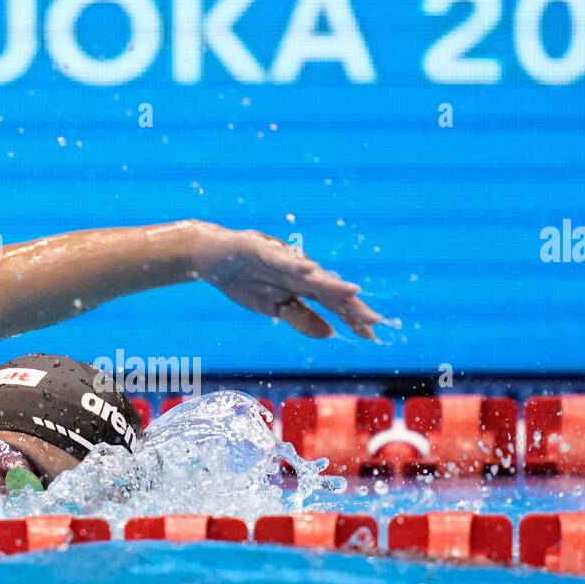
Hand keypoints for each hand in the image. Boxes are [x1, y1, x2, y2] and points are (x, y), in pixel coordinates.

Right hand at [188, 223, 390, 339]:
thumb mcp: (275, 308)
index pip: (332, 304)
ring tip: (353, 293)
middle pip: (328, 289)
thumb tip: (330, 333)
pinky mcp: (258, 248)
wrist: (210, 257)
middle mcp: (297, 271)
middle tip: (375, 319)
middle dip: (350, 305)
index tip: (372, 335)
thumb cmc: (245, 281)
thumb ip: (301, 318)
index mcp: (302, 286)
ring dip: (331, 283)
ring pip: (309, 274)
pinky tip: (309, 270)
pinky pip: (277, 258)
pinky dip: (293, 264)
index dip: (351, 318)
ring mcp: (279, 258)